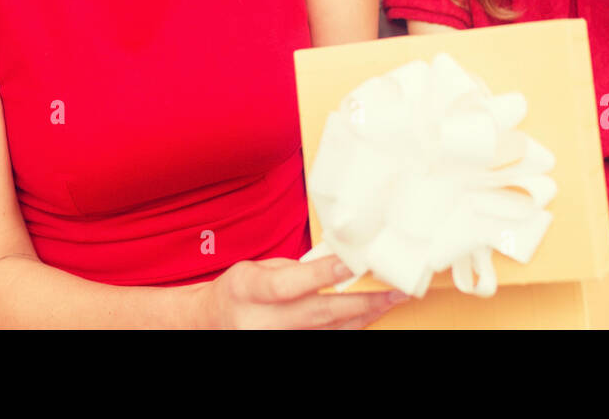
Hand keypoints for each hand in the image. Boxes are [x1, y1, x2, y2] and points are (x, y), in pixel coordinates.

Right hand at [197, 255, 407, 329]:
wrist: (214, 323)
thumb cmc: (241, 289)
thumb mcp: (258, 268)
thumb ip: (296, 268)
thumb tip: (340, 260)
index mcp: (248, 289)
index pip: (290, 284)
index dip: (323, 274)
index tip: (355, 263)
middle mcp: (260, 322)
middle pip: (317, 314)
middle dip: (361, 302)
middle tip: (394, 291)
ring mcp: (272, 341)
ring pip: (327, 332)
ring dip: (363, 316)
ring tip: (390, 300)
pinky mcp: (286, 349)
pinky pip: (323, 340)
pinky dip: (348, 328)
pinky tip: (368, 315)